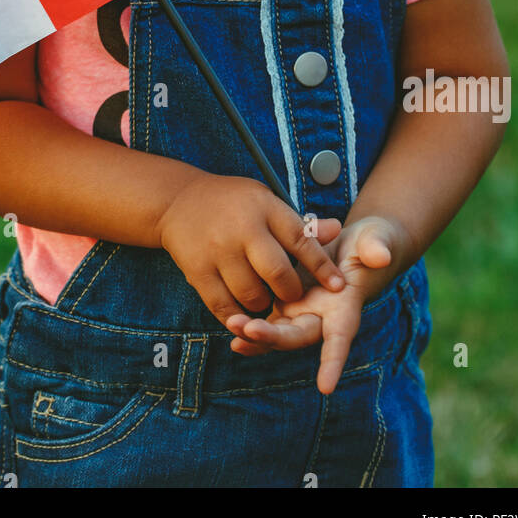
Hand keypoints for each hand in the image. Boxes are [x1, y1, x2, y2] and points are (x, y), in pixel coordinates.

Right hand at [155, 172, 345, 330]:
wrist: (178, 201)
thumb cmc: (234, 203)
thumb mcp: (267, 201)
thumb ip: (298, 223)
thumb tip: (337, 231)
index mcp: (264, 208)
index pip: (301, 240)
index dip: (322, 266)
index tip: (339, 287)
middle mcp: (242, 229)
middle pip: (278, 273)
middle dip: (290, 292)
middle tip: (290, 294)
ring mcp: (218, 251)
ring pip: (252, 295)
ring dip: (263, 304)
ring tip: (263, 294)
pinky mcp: (198, 271)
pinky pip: (224, 307)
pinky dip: (238, 315)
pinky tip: (243, 310)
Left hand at [224, 215, 411, 393]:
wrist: (352, 240)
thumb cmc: (371, 243)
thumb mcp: (377, 241)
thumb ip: (378, 249)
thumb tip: (380, 256)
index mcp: (345, 308)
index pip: (340, 339)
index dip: (333, 362)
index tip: (325, 387)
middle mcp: (321, 316)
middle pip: (297, 336)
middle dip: (273, 338)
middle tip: (249, 330)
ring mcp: (301, 310)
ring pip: (276, 331)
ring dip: (253, 332)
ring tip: (232, 324)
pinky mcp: (284, 298)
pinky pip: (264, 315)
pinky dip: (249, 321)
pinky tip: (230, 320)